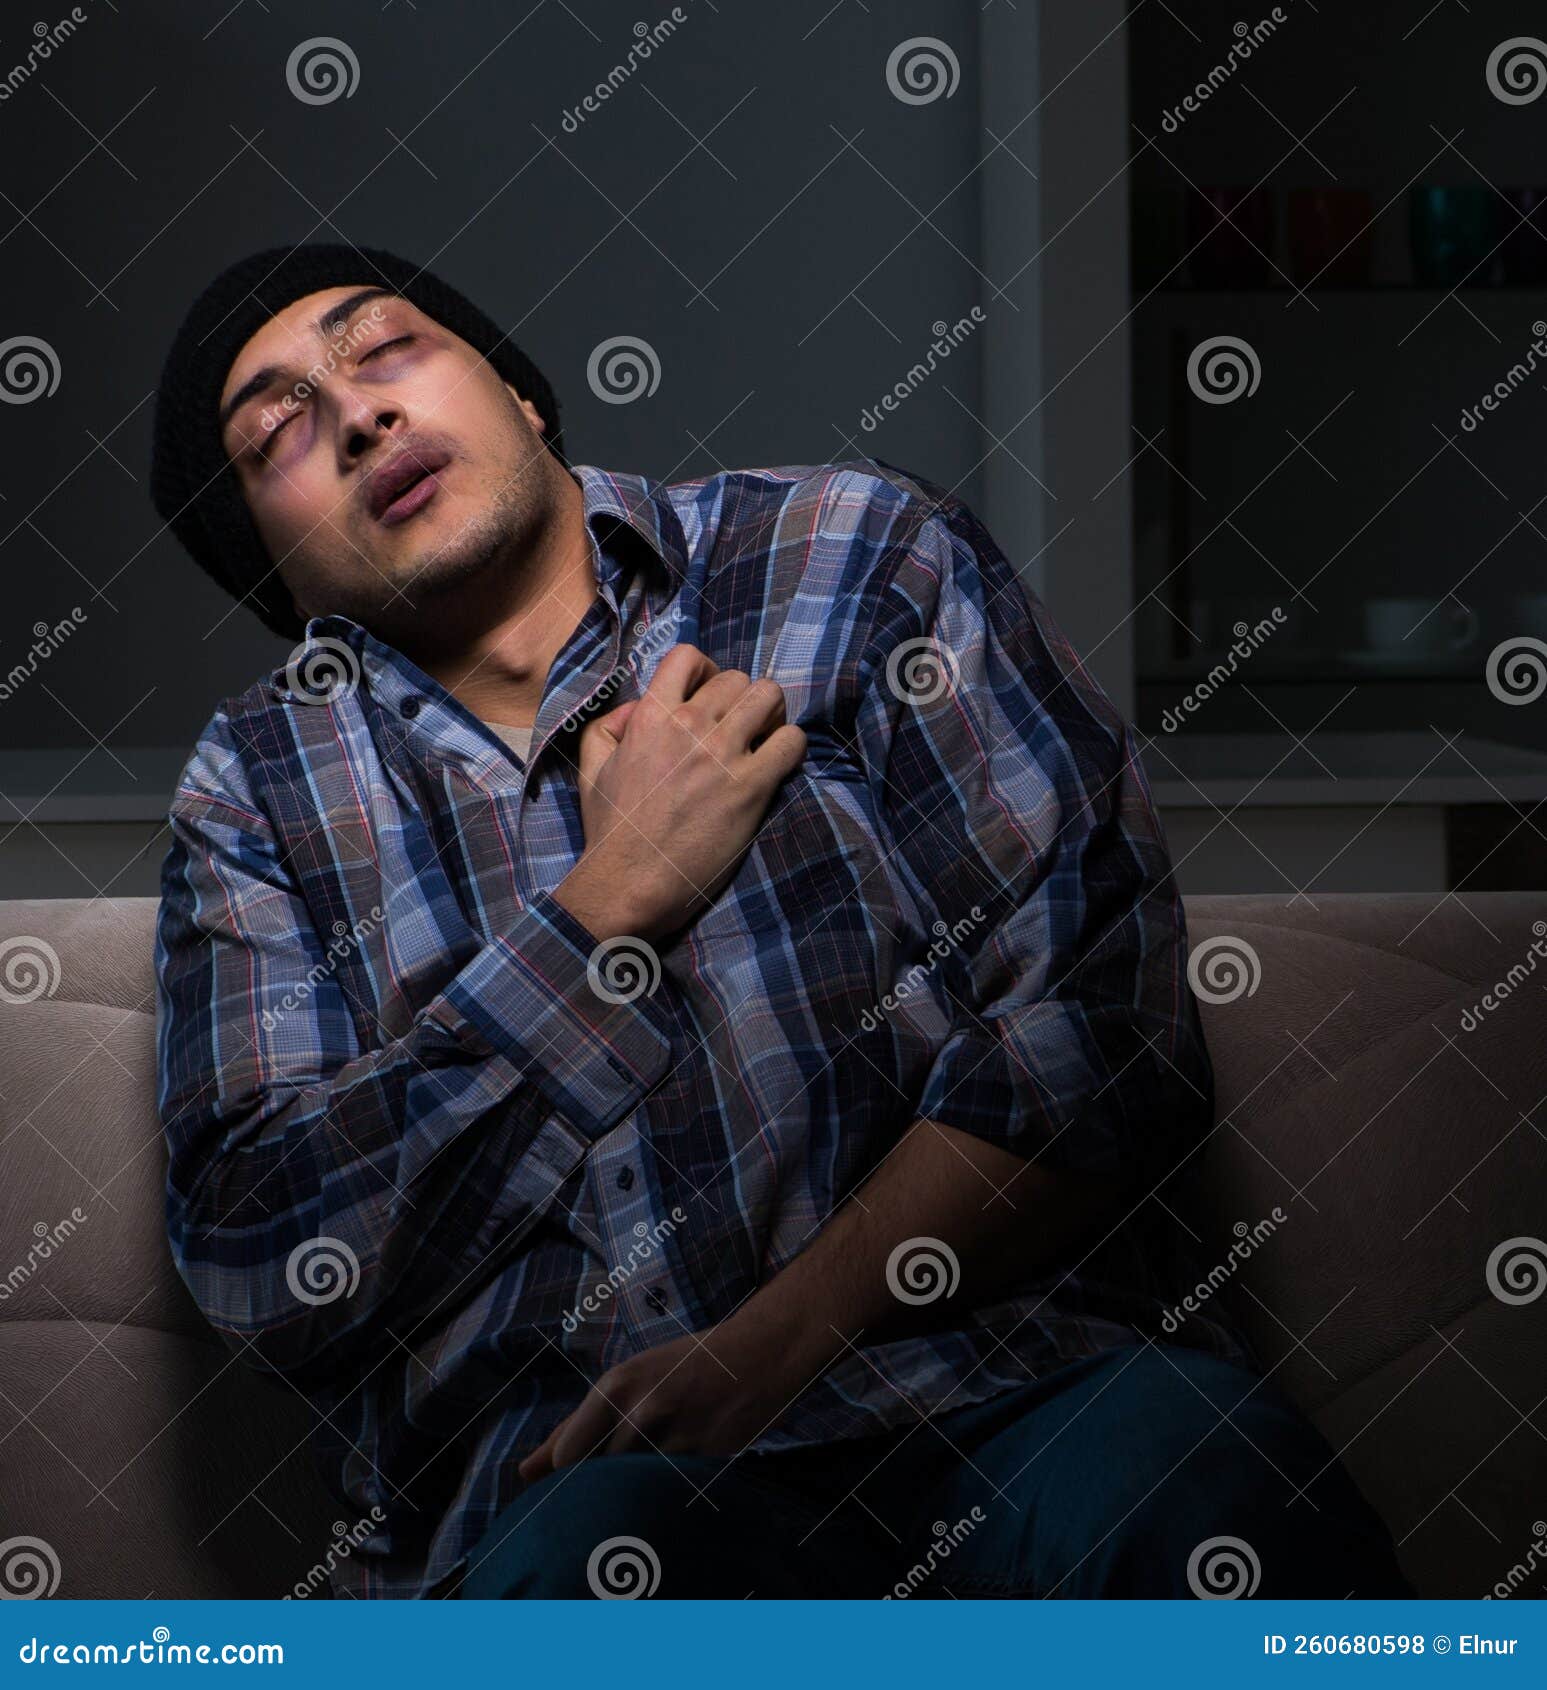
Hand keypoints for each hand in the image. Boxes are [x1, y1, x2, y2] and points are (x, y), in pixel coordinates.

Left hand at [517, 1322, 811, 1483]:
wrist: (762, 1350)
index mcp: (614, 1386)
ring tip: (656, 1476)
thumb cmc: (688, 1365)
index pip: (567, 1458)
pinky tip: (680, 1476)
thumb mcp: (628, 1382)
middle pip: (598, 1479)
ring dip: (639, 1495)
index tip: (573, 1494)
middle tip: (614, 1495)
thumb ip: (575, 1427)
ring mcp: (677, 1435)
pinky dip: (671, 1494)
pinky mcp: (708, 1456)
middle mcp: (641, 1410)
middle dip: (602, 1493)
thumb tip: (524, 1471)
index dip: (566, 1483)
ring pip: (637, 1490)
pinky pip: (673, 1491)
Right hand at [553, 644, 805, 943]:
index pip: (687, 656)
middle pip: (737, 678)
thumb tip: (635, 707)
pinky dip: (790, 745)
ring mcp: (723, 755)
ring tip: (762, 738)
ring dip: (770, 714)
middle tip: (738, 728)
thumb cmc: (611, 831)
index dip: (704, 670)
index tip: (707, 695)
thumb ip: (607, 727)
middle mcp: (688, 727)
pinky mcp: (751, 787)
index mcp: (649, 717)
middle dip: (740, 699)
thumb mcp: (592, 769)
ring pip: (769, 697)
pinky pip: (791, 741)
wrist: (629, 883)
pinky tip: (777, 762)